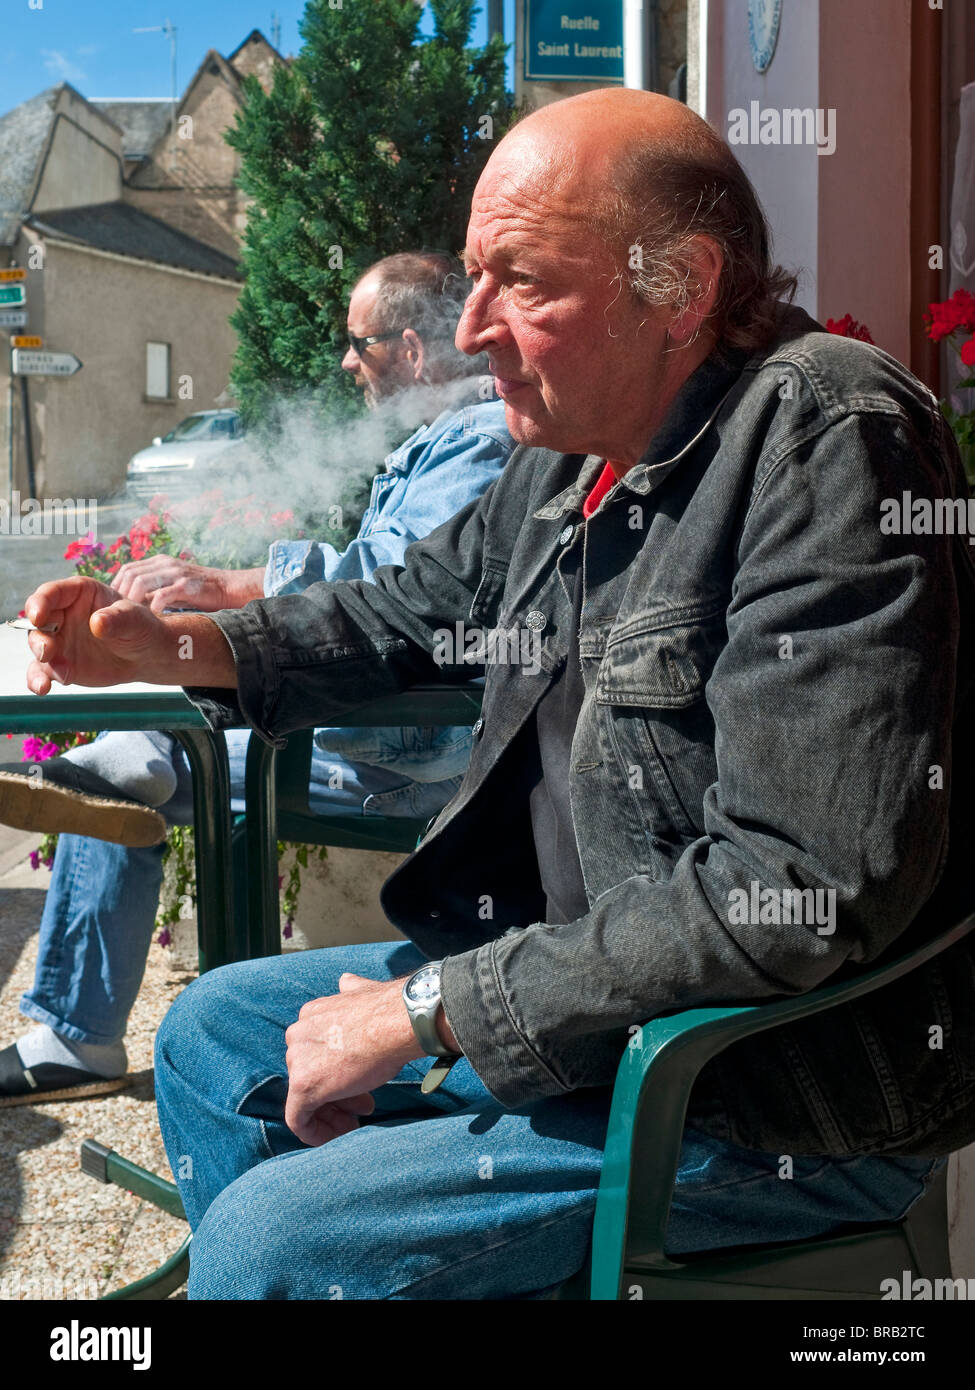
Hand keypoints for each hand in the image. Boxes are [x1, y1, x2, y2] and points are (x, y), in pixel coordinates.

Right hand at [24, 577, 173, 693]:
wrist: (146, 656)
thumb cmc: (140, 627)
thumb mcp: (135, 619)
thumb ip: (117, 618)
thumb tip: (97, 622)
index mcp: (78, 594)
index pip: (51, 593)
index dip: (39, 602)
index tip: (37, 617)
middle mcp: (62, 615)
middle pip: (38, 623)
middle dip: (38, 637)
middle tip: (48, 652)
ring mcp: (60, 641)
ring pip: (38, 648)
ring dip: (41, 660)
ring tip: (59, 675)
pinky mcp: (60, 664)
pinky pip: (42, 672)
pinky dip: (38, 680)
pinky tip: (43, 688)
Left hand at [113, 555, 234, 613]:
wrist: (228, 588)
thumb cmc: (200, 592)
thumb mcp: (173, 588)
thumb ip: (154, 592)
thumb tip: (132, 605)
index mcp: (160, 562)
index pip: (128, 569)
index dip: (117, 586)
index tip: (116, 604)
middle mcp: (165, 564)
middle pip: (130, 574)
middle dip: (122, 594)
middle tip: (123, 612)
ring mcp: (175, 573)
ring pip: (141, 582)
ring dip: (133, 600)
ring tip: (135, 615)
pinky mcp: (186, 585)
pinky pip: (162, 594)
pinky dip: (154, 606)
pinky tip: (154, 615)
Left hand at [284, 973, 424, 1146]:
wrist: (394, 1023)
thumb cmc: (387, 1013)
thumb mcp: (361, 992)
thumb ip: (349, 991)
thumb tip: (346, 982)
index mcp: (309, 1015)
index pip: (316, 1050)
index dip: (339, 1068)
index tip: (362, 1081)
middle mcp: (297, 1035)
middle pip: (312, 1072)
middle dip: (339, 1091)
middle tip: (365, 1103)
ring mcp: (297, 1061)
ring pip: (307, 1095)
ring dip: (335, 1109)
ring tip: (359, 1117)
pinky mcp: (302, 1087)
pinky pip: (298, 1119)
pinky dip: (314, 1132)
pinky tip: (339, 1133)